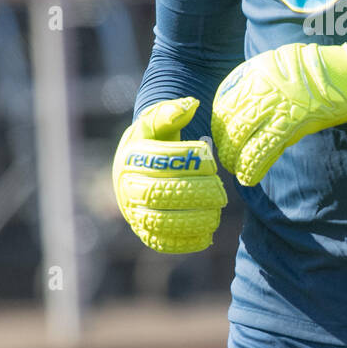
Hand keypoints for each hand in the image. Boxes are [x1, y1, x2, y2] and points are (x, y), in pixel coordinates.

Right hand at [112, 97, 226, 251]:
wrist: (141, 163)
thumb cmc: (157, 138)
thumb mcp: (161, 120)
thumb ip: (172, 111)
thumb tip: (190, 105)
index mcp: (130, 157)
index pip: (157, 161)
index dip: (186, 161)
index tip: (211, 160)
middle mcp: (125, 186)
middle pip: (157, 194)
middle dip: (193, 194)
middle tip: (221, 193)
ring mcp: (132, 211)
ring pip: (158, 221)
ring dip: (190, 220)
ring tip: (216, 215)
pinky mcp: (142, 230)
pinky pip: (159, 242)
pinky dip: (183, 243)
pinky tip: (206, 236)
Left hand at [212, 32, 346, 185]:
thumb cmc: (324, 72)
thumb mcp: (286, 68)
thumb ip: (264, 86)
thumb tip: (249, 113)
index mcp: (258, 69)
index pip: (225, 99)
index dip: (220, 122)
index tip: (221, 136)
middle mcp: (262, 84)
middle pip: (230, 119)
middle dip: (224, 143)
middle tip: (225, 159)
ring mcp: (277, 103)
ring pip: (241, 135)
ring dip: (234, 157)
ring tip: (236, 169)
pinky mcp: (293, 120)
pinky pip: (263, 148)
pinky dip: (252, 165)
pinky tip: (248, 176)